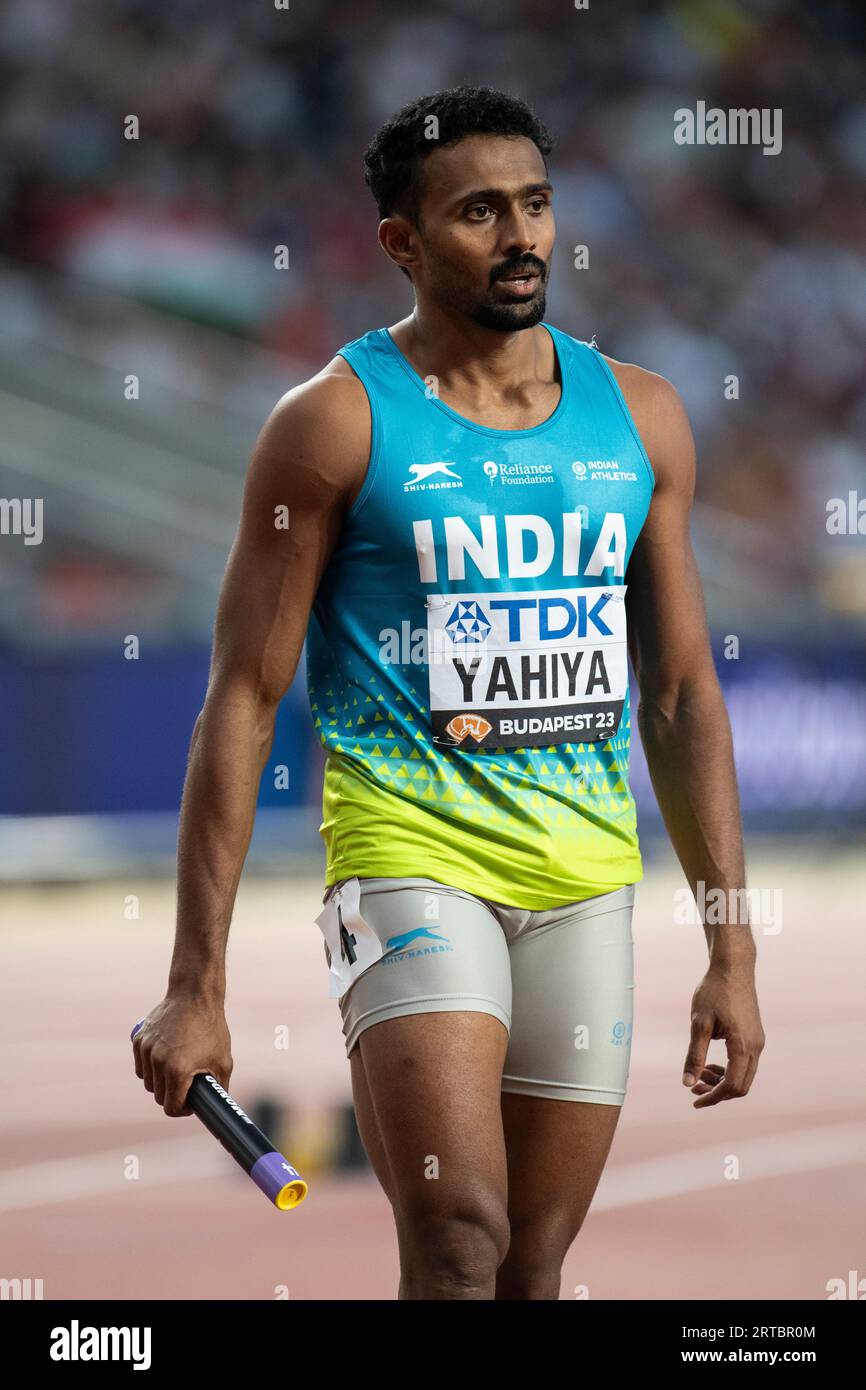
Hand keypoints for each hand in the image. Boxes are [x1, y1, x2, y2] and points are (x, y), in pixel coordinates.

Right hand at [133, 993, 232, 1116]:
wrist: (195, 996)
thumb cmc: (211, 1028)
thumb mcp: (223, 1061)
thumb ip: (218, 1089)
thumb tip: (216, 1108)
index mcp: (177, 1070)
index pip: (171, 1107)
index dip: (182, 1109)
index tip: (190, 1103)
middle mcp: (158, 1062)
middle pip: (159, 1096)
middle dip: (172, 1095)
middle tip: (186, 1086)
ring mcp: (146, 1050)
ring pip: (148, 1082)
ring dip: (160, 1082)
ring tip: (176, 1070)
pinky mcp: (138, 1039)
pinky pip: (141, 1065)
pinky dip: (150, 1067)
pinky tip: (165, 1058)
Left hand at [682, 965, 764, 1107]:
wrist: (733, 967)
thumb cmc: (714, 992)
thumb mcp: (699, 1024)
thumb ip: (694, 1055)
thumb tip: (687, 1083)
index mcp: (742, 1045)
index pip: (731, 1085)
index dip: (713, 1098)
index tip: (695, 1100)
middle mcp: (756, 1046)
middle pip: (741, 1085)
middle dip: (717, 1092)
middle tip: (693, 1088)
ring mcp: (758, 1041)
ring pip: (745, 1075)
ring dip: (723, 1081)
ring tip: (699, 1075)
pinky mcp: (755, 1035)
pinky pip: (746, 1062)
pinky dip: (730, 1069)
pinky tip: (710, 1063)